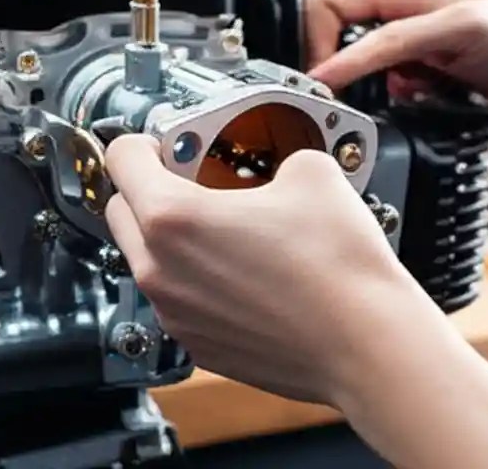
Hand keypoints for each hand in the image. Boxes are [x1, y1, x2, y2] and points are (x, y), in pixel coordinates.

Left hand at [104, 135, 442, 405]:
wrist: (367, 345)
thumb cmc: (339, 270)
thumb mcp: (312, 172)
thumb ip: (275, 155)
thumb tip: (278, 164)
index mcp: (173, 217)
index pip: (120, 159)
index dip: (143, 141)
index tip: (165, 144)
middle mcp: (161, 270)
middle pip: (120, 211)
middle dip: (147, 189)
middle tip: (192, 181)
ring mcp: (176, 314)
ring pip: (147, 260)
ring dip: (170, 239)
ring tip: (226, 229)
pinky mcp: (199, 345)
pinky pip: (178, 300)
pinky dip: (197, 282)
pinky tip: (245, 273)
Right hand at [305, 0, 487, 101]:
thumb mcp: (458, 29)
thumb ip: (395, 44)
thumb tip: (338, 65)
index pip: (326, 6)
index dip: (314, 44)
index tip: (321, 80)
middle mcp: (398, 19)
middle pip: (332, 39)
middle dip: (334, 71)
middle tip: (338, 100)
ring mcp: (410, 48)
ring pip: (358, 71)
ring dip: (365, 92)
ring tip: (393, 98)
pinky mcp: (424, 75)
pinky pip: (387, 92)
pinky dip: (393, 104)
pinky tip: (421, 102)